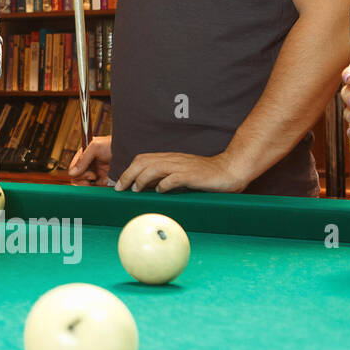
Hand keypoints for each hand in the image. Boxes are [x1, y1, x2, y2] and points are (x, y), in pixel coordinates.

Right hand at [68, 134, 111, 185]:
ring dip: (90, 186)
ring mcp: (97, 174)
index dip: (78, 173)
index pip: (74, 169)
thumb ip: (82, 159)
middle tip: (93, 178)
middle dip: (83, 181)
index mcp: (84, 157)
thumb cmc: (114, 144)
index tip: (90, 174)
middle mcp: (90, 166)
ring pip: (86, 185)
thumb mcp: (95, 147)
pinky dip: (98, 189)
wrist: (131, 150)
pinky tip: (105, 184)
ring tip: (99, 181)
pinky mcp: (105, 181)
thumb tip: (72, 173)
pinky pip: (97, 189)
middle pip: (78, 178)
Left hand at [114, 151, 246, 192]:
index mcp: (169, 158)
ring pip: (154, 168)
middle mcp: (173, 160)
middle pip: (143, 162)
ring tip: (135, 190)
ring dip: (142, 179)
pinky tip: (160, 191)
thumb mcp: (181, 173)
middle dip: (128, 175)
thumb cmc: (205, 175)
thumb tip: (147, 187)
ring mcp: (182, 166)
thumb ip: (166, 177)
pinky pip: (174, 178)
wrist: (230, 169)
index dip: (128, 170)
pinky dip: (164, 184)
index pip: (142, 159)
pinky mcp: (192, 175)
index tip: (119, 184)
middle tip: (120, 189)